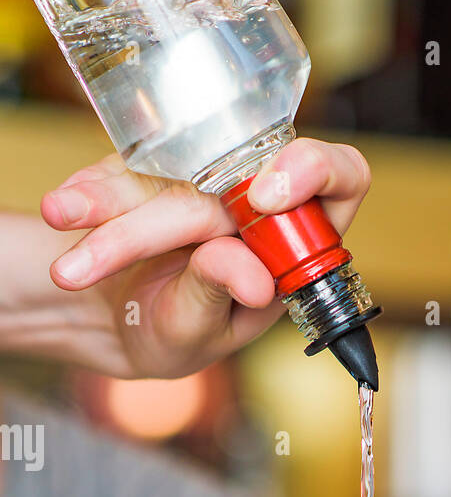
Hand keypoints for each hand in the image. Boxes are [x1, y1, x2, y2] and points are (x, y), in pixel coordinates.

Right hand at [38, 138, 370, 378]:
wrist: (117, 319)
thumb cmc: (176, 333)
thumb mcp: (198, 331)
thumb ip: (221, 296)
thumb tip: (254, 276)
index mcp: (295, 240)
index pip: (338, 178)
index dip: (314, 171)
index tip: (268, 194)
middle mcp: (258, 198)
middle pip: (230, 181)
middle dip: (158, 222)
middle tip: (109, 253)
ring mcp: (207, 174)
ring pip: (168, 169)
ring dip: (109, 203)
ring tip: (71, 250)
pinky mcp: (158, 162)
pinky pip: (125, 164)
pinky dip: (89, 191)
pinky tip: (65, 212)